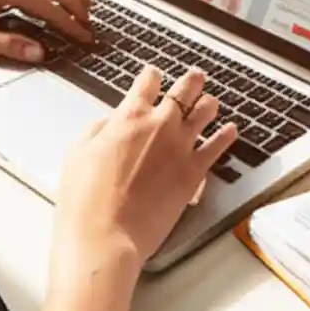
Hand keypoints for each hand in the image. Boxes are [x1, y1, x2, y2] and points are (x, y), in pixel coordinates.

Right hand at [41, 66, 237, 310]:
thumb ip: (98, 131)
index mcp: (128, 117)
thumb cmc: (84, 201)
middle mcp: (159, 125)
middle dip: (190, 81)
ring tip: (210, 102)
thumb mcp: (78, 154)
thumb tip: (110, 123)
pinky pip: (218, 146)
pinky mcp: (194, 172)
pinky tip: (231, 130)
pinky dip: (226, 135)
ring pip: (206, 111)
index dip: (151, 76)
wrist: (105, 235)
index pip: (147, 82)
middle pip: (184, 90)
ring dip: (208, 104)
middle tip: (195, 77)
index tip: (154, 75)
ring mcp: (181, 147)